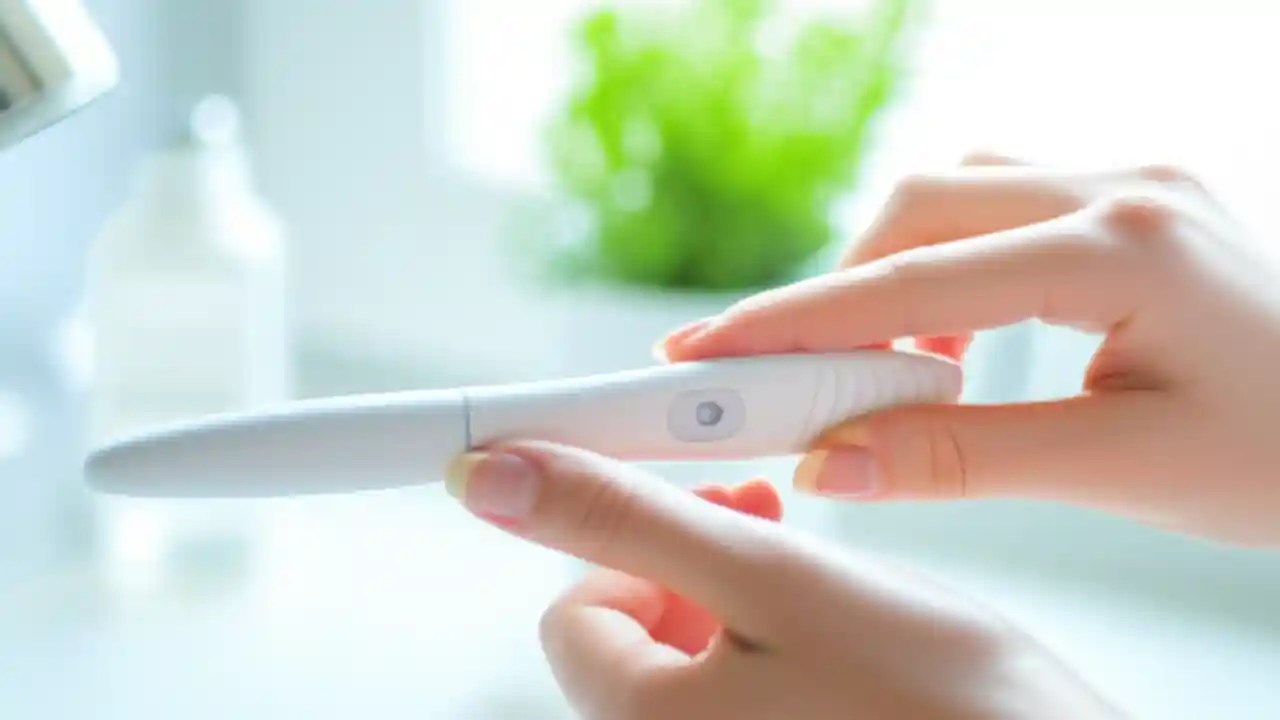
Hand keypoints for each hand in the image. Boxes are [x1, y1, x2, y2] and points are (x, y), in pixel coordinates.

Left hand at [445, 443, 1117, 718]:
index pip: (575, 611)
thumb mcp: (773, 582)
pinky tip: (844, 624)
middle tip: (769, 522)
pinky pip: (752, 690)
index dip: (629, 538)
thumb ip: (625, 521)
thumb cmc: (948, 703)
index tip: (693, 485)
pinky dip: (780, 638)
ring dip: (742, 593)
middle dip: (692, 565)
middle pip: (634, 636)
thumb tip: (493, 479)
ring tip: (818, 574)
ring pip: (698, 656)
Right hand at [659, 156, 1279, 545]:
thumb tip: (832, 463)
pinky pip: (998, 205)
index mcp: (1122, 244)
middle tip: (784, 375)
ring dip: (891, 273)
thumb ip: (963, 458)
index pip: (917, 280)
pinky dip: (944, 265)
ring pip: (953, 195)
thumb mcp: (1120, 469)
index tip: (711, 353)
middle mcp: (1120, 185)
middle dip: (838, 290)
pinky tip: (945, 334)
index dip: (799, 321)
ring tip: (871, 364)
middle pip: (922, 207)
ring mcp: (1126, 181)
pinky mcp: (1125, 199)